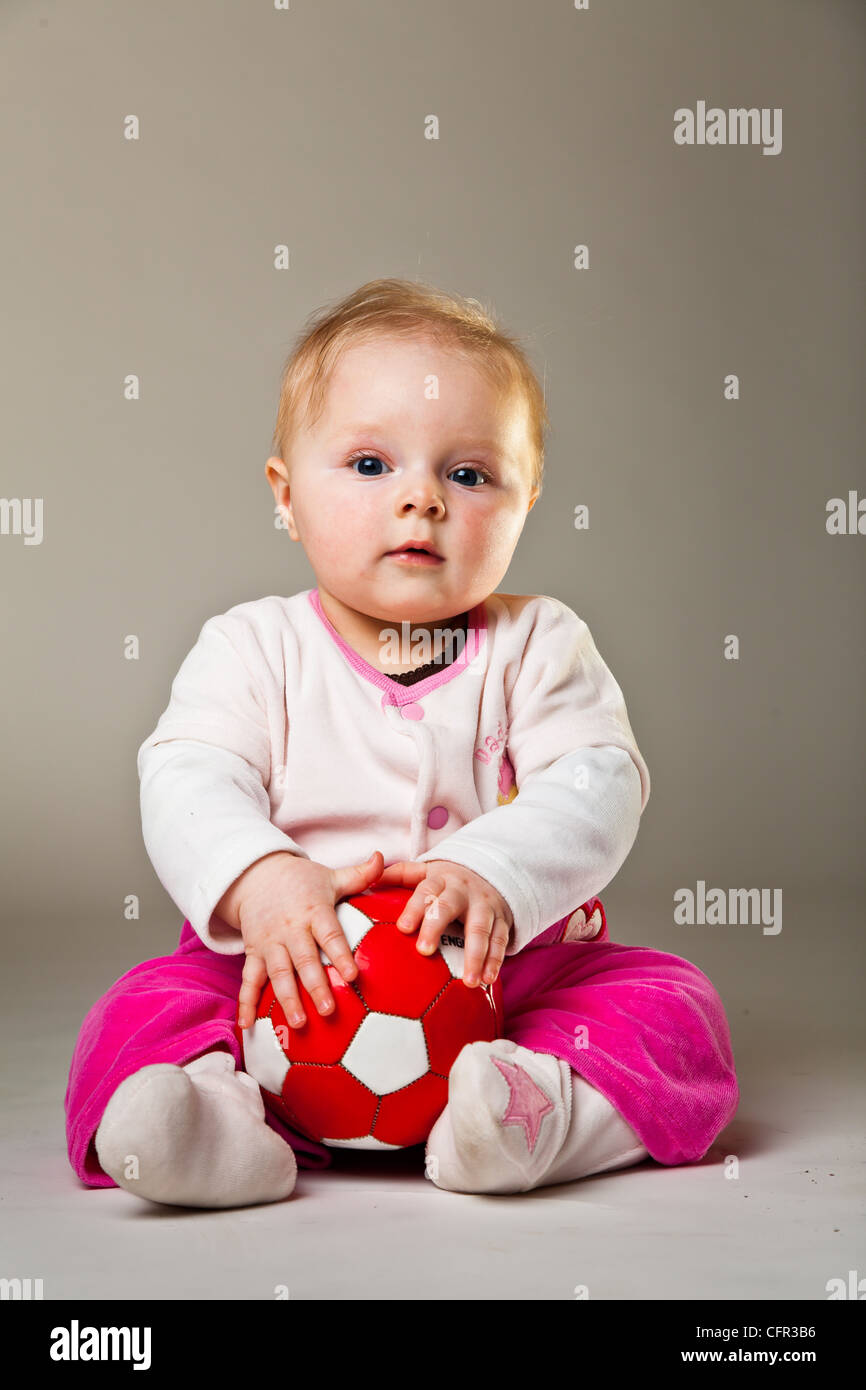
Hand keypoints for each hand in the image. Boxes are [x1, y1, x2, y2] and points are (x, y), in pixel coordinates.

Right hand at [231, 849, 385, 1031]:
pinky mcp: (253, 953)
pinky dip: (246, 1002)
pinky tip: (247, 1025)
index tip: (354, 976)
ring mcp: (269, 943)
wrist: (255, 875)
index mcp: (314, 911)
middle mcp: (290, 929)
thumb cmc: (301, 881)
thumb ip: (360, 874)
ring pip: (277, 973)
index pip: (330, 935)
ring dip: (287, 999)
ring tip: (298, 1024)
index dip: (341, 955)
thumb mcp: (330, 876)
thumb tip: (383, 858)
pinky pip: (248, 979)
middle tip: (328, 1011)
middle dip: (315, 986)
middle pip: (303, 959)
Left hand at [374, 858, 512, 987]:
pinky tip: (488, 980)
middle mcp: (463, 891)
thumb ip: (398, 875)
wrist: (491, 873)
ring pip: (480, 928)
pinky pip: (500, 940)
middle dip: (437, 927)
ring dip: (475, 954)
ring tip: (468, 981)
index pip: (425, 890)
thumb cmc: (448, 882)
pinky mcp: (502, 920)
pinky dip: (495, 960)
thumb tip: (368, 879)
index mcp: (441, 879)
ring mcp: (485, 905)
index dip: (415, 907)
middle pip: (449, 906)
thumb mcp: (426, 872)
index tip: (403, 928)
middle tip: (424, 951)